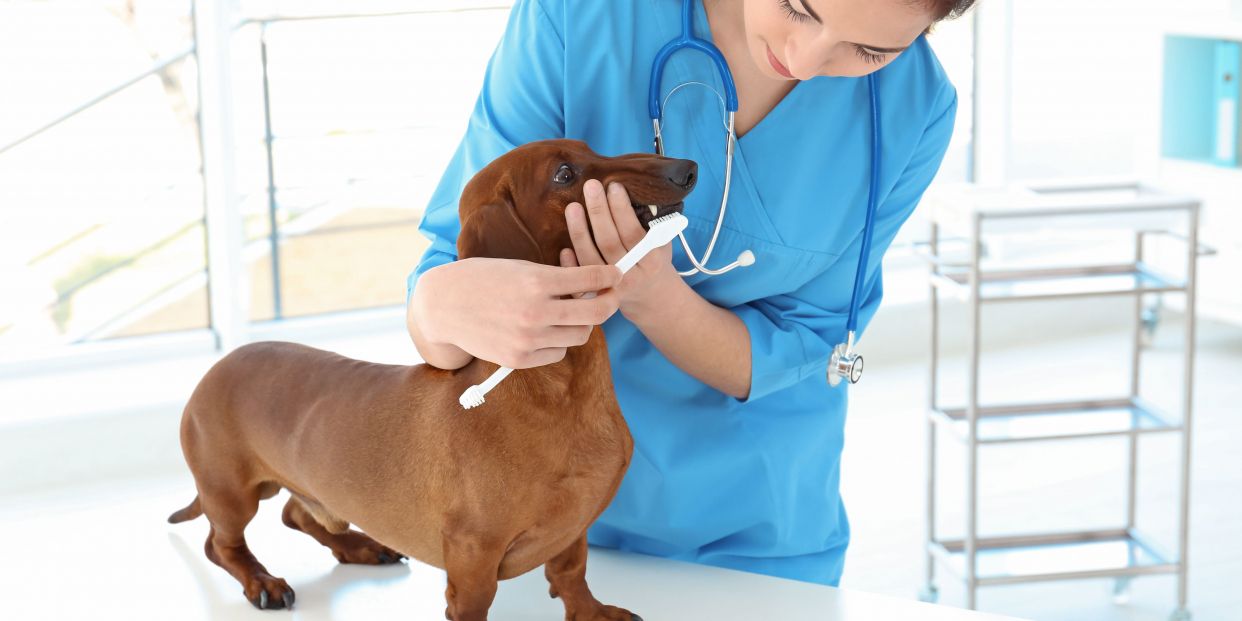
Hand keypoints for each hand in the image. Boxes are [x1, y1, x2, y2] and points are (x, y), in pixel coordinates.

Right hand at [413, 257, 621, 368]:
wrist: (443, 305)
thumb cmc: (483, 279)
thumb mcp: (520, 267)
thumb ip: (554, 278)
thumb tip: (590, 285)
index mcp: (537, 281)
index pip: (591, 278)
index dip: (611, 276)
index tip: (617, 274)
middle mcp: (536, 312)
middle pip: (595, 314)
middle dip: (609, 303)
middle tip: (610, 297)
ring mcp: (528, 339)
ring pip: (579, 335)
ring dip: (582, 323)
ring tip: (572, 312)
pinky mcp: (519, 359)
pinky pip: (557, 353)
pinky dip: (558, 342)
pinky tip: (546, 330)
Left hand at [561, 179, 679, 314]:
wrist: (651, 297)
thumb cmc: (654, 261)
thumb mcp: (662, 245)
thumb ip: (653, 226)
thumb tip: (633, 195)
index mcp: (651, 261)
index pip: (634, 232)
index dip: (622, 210)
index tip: (614, 186)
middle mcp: (630, 275)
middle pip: (609, 242)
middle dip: (599, 212)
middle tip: (590, 186)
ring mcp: (611, 287)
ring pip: (590, 259)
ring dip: (579, 232)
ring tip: (573, 207)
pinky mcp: (595, 295)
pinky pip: (579, 279)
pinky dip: (571, 263)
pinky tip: (563, 246)